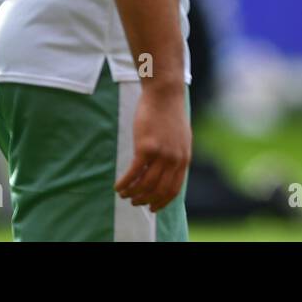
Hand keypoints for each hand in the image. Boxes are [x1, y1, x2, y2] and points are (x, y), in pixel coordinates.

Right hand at [115, 82, 191, 211]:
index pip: (174, 189)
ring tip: (123, 194)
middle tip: (134, 202)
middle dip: (145, 200)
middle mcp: (175, 159)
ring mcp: (161, 154)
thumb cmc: (169, 113)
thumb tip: (169, 170)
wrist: (165, 93)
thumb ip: (176, 154)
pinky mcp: (146, 147)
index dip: (162, 202)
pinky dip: (124, 183)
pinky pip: (133, 173)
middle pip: (158, 190)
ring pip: (145, 184)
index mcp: (184, 158)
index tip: (152, 208)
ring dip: (132, 193)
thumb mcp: (180, 137)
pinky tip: (117, 186)